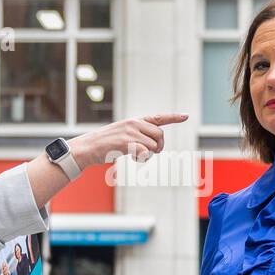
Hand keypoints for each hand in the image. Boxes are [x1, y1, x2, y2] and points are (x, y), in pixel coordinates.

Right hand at [66, 114, 187, 168]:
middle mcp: (133, 123)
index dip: (173, 117)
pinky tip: (132, 158)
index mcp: (134, 121)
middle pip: (159, 135)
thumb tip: (153, 147)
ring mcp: (130, 132)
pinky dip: (141, 159)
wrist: (87, 148)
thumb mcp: (122, 135)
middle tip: (151, 153)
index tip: (186, 116)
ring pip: (152, 146)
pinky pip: (144, 152)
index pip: (158, 118)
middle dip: (159, 146)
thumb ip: (138, 136)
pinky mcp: (125, 142)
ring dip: (148, 155)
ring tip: (135, 156)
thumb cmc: (105, 145)